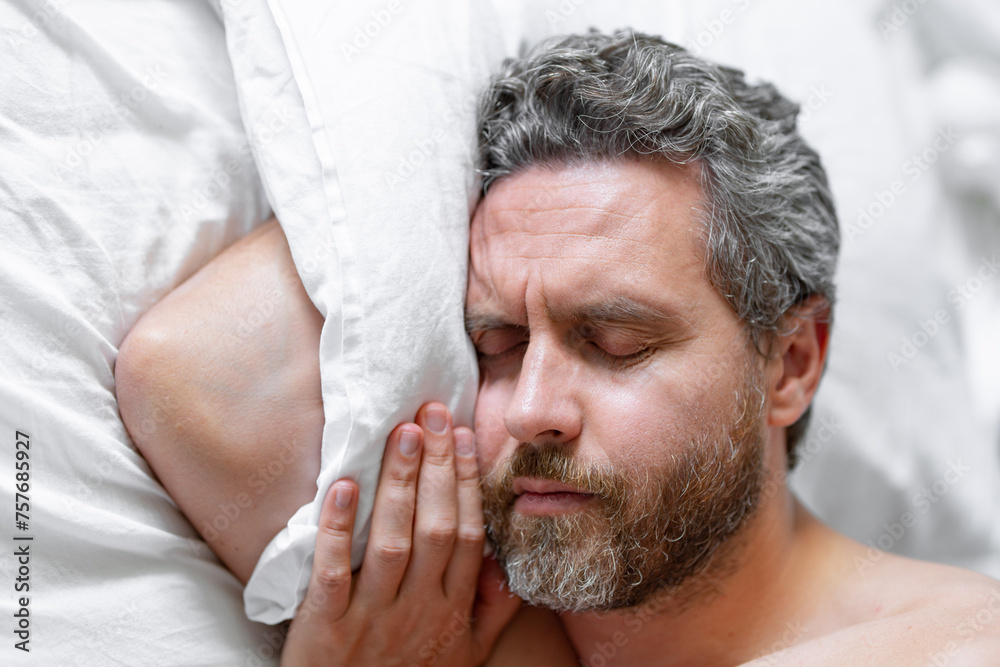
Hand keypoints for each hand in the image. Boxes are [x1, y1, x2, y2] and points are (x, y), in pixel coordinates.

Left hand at [280, 403, 521, 666]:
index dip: (465, 482)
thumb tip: (508, 563)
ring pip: (391, 542)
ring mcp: (372, 618)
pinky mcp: (326, 627)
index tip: (463, 436)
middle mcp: (417, 609)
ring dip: (399, 485)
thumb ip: (490, 611)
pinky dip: (337, 530)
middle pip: (435, 528)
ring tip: (403, 433)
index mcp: (450, 611)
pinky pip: (332, 573)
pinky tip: (342, 487)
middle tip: (434, 412)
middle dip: (437, 467)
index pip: (465, 534)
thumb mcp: (465, 655)